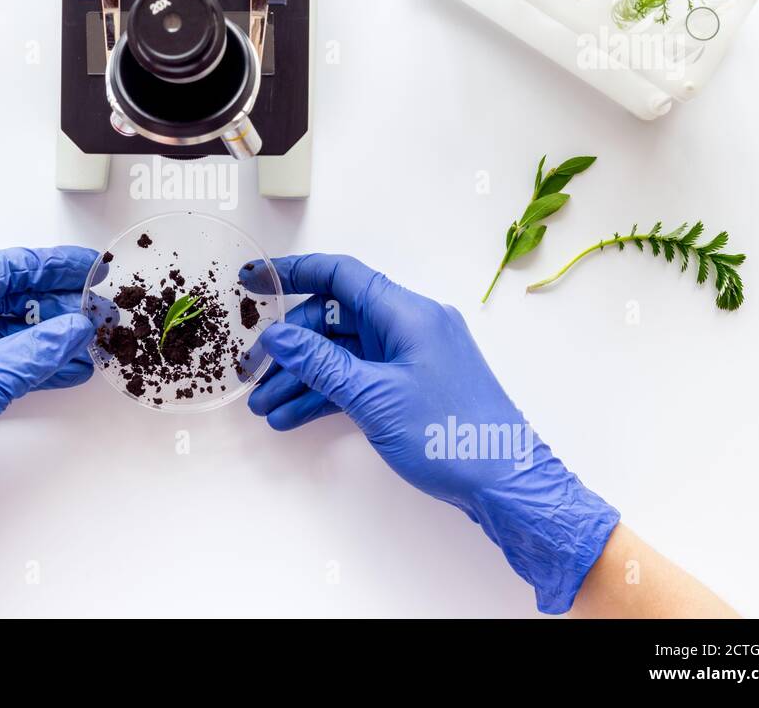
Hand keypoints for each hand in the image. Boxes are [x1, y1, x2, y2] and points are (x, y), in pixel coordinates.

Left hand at [0, 246, 96, 612]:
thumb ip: (32, 352)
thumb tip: (75, 328)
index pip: (3, 268)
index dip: (51, 266)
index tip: (91, 268)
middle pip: (8, 297)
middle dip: (58, 305)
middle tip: (101, 310)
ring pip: (8, 333)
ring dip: (51, 338)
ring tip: (94, 341)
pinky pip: (1, 363)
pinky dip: (34, 365)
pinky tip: (67, 369)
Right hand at [249, 254, 618, 613]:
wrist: (506, 485)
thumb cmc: (451, 434)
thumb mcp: (374, 397)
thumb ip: (321, 364)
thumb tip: (278, 336)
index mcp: (407, 313)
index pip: (340, 276)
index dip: (293, 273)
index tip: (252, 282)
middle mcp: (409, 327)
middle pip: (334, 320)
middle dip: (290, 347)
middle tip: (252, 374)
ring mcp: (410, 358)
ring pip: (341, 355)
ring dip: (301, 378)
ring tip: (265, 407)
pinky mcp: (409, 387)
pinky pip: (357, 380)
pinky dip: (326, 395)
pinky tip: (291, 417)